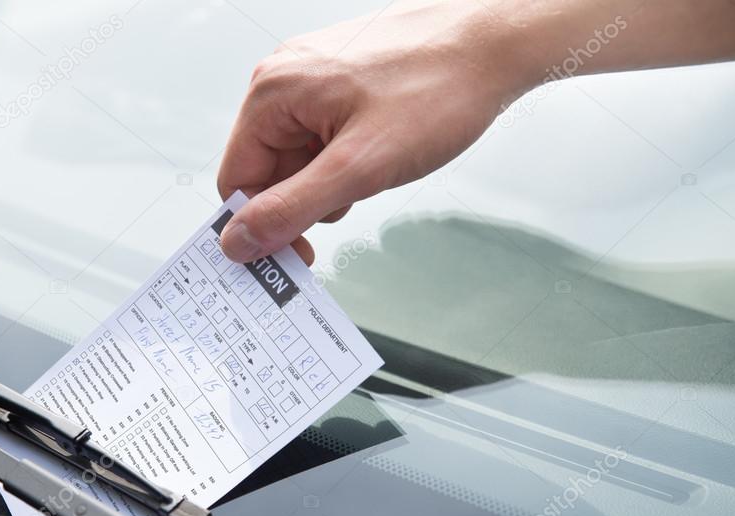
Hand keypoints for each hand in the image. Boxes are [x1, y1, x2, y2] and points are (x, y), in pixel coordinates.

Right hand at [216, 1, 530, 264]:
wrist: (497, 42)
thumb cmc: (438, 89)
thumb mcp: (358, 168)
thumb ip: (290, 210)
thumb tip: (238, 242)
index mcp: (273, 92)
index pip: (237, 179)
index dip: (262, 225)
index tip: (295, 253)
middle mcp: (285, 77)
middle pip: (267, 169)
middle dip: (306, 198)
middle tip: (353, 201)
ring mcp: (314, 75)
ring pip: (299, 156)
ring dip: (332, 179)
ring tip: (378, 164)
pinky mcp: (341, 80)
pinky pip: (324, 135)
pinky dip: (349, 157)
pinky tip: (383, 149)